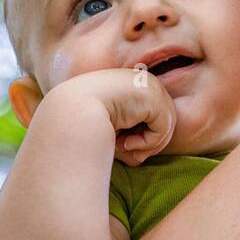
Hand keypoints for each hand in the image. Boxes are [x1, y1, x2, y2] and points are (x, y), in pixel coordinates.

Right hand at [50, 68, 176, 165]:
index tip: (124, 148)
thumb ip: (126, 140)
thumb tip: (139, 159)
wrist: (72, 112)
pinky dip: (147, 142)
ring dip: (148, 145)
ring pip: (166, 126)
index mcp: (133, 82)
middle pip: (163, 120)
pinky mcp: (154, 98)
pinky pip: (163, 129)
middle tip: (129, 154)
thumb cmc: (83, 122)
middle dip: (149, 143)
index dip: (143, 135)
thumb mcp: (108, 129)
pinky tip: (126, 143)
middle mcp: (145, 80)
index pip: (152, 114)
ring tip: (124, 148)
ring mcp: (152, 87)